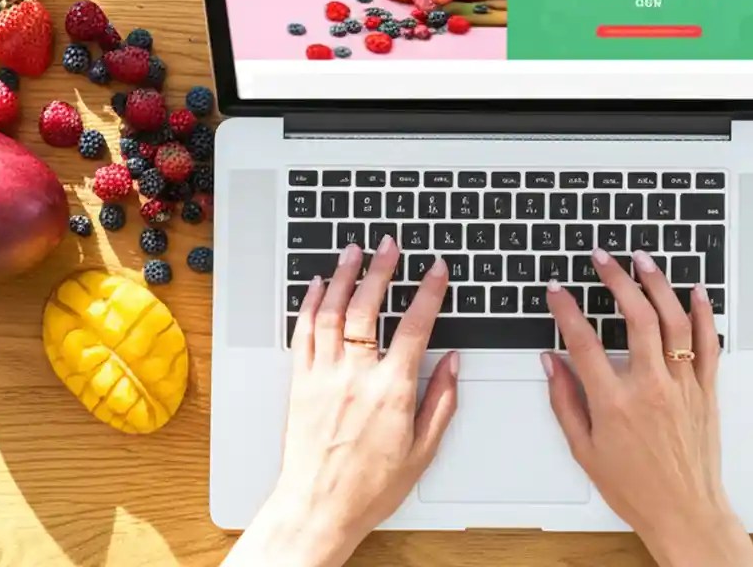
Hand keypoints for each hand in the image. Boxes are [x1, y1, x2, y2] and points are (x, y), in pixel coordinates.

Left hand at [226, 237, 457, 566]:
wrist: (318, 507)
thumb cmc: (369, 486)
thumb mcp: (422, 451)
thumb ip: (441, 402)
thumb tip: (453, 365)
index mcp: (391, 391)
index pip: (415, 327)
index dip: (428, 292)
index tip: (436, 270)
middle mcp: (355, 376)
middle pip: (369, 307)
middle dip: (382, 269)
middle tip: (389, 245)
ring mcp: (323, 376)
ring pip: (333, 312)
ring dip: (344, 276)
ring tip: (354, 251)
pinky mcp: (299, 382)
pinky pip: (303, 333)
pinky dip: (311, 304)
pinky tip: (318, 286)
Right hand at [543, 249, 752, 566]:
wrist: (685, 511)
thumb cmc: (635, 488)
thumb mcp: (584, 450)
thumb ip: (564, 401)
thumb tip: (551, 363)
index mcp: (615, 402)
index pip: (584, 342)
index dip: (566, 310)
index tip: (557, 291)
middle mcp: (651, 387)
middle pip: (636, 316)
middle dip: (616, 279)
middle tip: (603, 258)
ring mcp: (683, 385)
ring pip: (674, 320)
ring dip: (658, 284)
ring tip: (642, 260)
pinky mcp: (706, 390)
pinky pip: (709, 342)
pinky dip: (703, 312)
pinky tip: (694, 290)